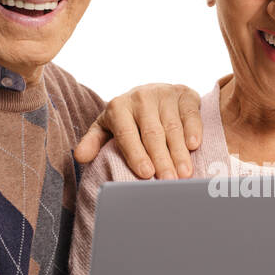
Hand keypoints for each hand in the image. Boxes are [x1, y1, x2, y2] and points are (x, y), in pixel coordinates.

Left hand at [74, 84, 202, 178]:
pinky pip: (190, 113)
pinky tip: (194, 145)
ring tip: (184, 174)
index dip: (136, 154)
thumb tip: (80, 157)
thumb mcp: (107, 127)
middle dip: (161, 159)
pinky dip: (194, 129)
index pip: (127, 134)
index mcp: (118, 107)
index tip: (145, 173)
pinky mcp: (184, 93)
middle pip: (152, 133)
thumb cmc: (128, 120)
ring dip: (179, 152)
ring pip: (173, 126)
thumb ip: (94, 141)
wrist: (151, 93)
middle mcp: (140, 98)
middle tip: (168, 181)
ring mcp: (164, 94)